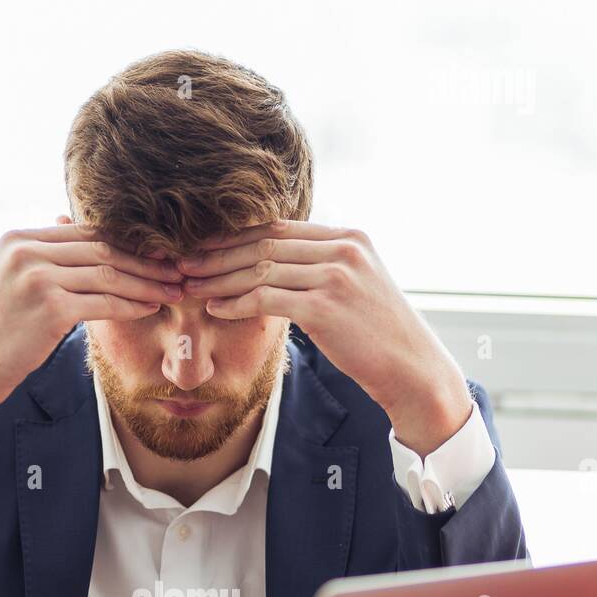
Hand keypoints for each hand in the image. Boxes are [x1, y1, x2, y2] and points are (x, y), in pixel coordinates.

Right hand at [0, 222, 183, 405]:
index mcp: (19, 237)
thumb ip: (46, 262)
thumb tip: (88, 251)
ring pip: (108, 274)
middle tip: (176, 271)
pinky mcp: (50, 307)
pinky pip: (103, 303)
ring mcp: (38, 277)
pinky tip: (150, 309)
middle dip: (144, 262)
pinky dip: (131, 306)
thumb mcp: (14, 283)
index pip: (85, 233)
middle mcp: (27, 250)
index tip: (156, 254)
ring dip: (146, 284)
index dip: (125, 243)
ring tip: (172, 291)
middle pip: (101, 249)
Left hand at [178, 221, 472, 453]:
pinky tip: (215, 309)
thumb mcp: (356, 288)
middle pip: (264, 243)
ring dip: (219, 279)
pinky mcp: (325, 306)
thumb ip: (323, 269)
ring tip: (190, 287)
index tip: (204, 247)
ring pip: (261, 269)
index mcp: (349, 237)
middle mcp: (343, 249)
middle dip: (219, 254)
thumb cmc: (379, 336)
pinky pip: (267, 299)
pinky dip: (236, 303)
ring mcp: (335, 276)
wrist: (412, 368)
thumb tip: (281, 268)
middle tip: (183, 263)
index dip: (236, 237)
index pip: (279, 228)